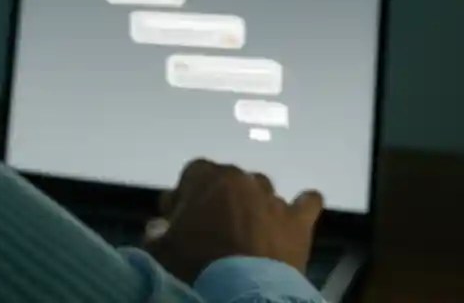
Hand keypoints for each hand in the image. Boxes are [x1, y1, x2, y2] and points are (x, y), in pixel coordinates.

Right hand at [143, 158, 323, 283]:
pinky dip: (301, 206)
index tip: (177, 218)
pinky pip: (307, 203)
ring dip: (252, 207)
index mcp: (208, 179)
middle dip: (218, 200)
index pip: (193, 173)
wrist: (243, 295)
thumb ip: (156, 234)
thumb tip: (158, 227)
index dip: (185, 195)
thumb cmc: (196, 267)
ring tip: (246, 233)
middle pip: (229, 181)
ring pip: (262, 192)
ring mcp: (273, 199)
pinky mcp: (298, 221)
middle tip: (210, 229)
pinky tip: (295, 217)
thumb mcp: (162, 252)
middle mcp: (243, 180)